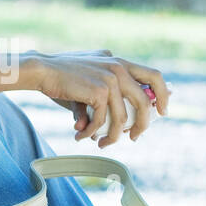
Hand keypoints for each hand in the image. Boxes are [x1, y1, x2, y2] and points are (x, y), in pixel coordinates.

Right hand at [28, 48, 169, 147]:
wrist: (42, 70)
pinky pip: (101, 121)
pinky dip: (91, 132)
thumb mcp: (90, 78)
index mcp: (119, 61)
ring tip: (103, 143)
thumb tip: (121, 124)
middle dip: (143, 124)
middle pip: (145, 101)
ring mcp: (110, 78)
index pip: (154, 75)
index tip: (162, 112)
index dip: (164, 95)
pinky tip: (81, 135)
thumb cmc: (63, 77)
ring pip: (122, 118)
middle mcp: (118, 67)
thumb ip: (107, 93)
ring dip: (112, 136)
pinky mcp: (98, 91)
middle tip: (134, 137)